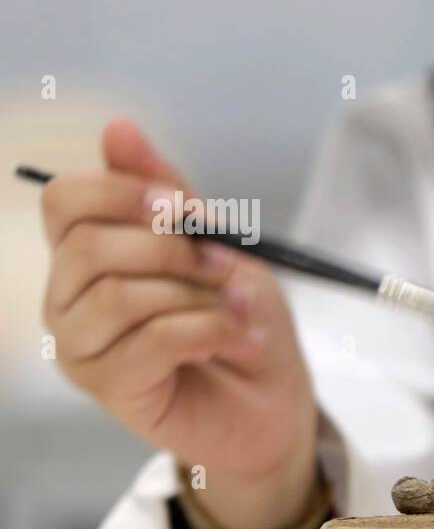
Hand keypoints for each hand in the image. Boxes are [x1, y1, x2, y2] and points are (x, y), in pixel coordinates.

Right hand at [41, 119, 318, 528]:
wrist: (275, 400)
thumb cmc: (242, 319)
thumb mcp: (220, 245)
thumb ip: (168, 195)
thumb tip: (118, 128)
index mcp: (87, 252)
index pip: (65, 200)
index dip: (125, 194)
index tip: (184, 209)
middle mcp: (68, 297)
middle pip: (89, 245)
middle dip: (173, 249)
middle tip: (223, 267)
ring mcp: (81, 345)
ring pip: (120, 296)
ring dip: (196, 297)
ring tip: (236, 310)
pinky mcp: (109, 388)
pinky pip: (150, 340)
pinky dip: (207, 331)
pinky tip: (233, 339)